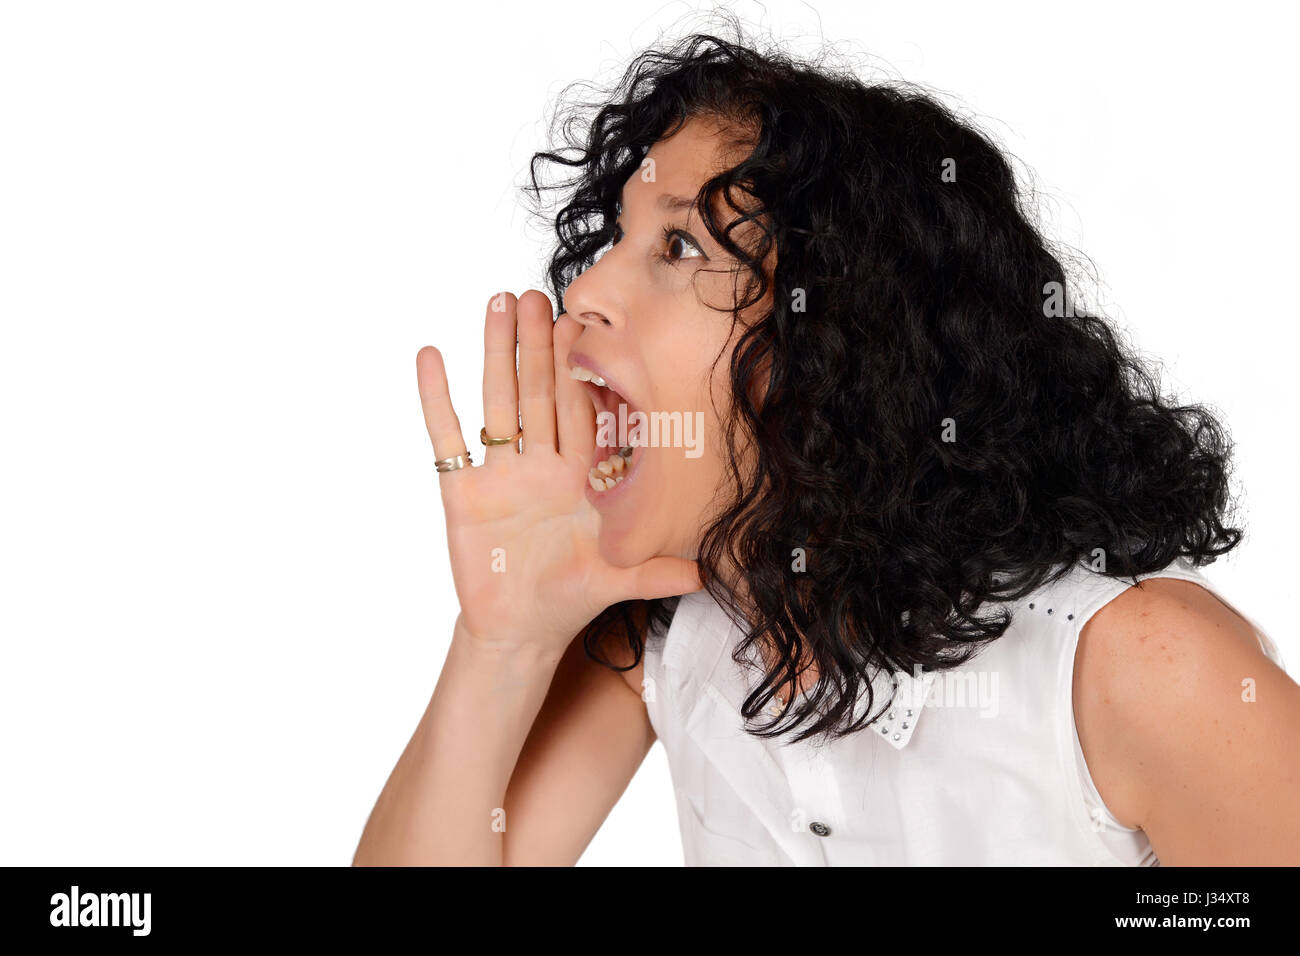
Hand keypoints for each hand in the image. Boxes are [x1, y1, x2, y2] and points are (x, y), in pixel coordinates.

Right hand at [415, 290, 700, 652]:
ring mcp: (500, 474)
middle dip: (538, 344)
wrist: (520, 631)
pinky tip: (430, 356)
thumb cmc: (570, 599)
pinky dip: (436, 399)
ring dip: (496, 353)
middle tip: (537, 293)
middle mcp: (540, 464)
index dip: (579, 369)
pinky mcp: (462, 491)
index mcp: (579, 475)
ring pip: (498, 401)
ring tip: (497, 302)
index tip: (582, 324)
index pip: (581, 412)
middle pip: (539, 393)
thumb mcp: (617, 582)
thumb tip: (706, 574)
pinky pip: (447, 438)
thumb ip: (656, 574)